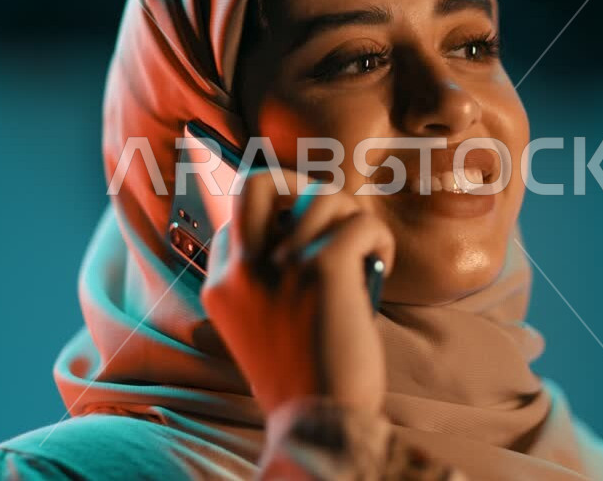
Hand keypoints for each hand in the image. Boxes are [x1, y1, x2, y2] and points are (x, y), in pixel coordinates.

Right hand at [200, 168, 394, 417]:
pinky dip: (379, 239)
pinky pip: (360, 223)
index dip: (279, 215)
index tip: (307, 241)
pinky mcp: (322, 268)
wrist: (319, 423)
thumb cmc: (301, 378)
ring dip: (352, 216)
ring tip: (363, 248)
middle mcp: (242, 268)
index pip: (237, 214)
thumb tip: (303, 231)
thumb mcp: (259, 325)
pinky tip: (381, 264)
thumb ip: (266, 280)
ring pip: (322, 195)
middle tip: (330, 220)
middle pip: (260, 180)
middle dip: (303, 188)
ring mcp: (280, 264)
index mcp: (220, 284)